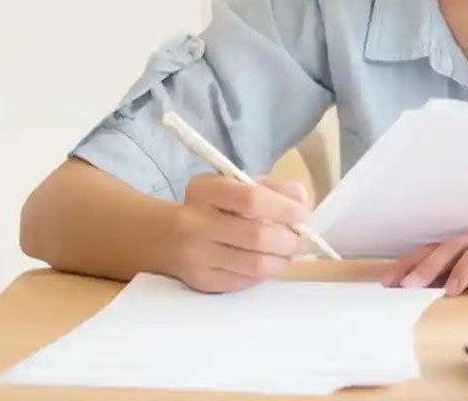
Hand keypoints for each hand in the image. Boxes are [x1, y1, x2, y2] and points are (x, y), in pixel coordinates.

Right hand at [168, 175, 314, 292]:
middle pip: (257, 236)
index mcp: (204, 190)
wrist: (163, 237)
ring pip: (255, 265)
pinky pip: (246, 281)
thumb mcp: (234, 185)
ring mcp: (196, 256)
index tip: (304, 214)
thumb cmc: (210, 206)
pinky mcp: (201, 281)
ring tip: (291, 252)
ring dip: (283, 260)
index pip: (251, 198)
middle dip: (290, 240)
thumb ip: (271, 187)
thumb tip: (301, 198)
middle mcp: (194, 223)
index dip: (284, 208)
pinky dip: (266, 273)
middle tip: (304, 240)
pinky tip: (269, 262)